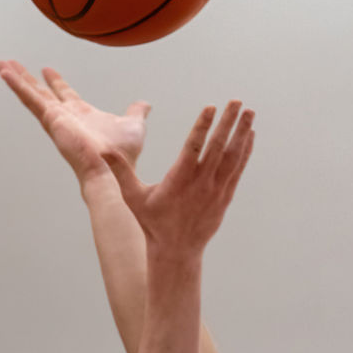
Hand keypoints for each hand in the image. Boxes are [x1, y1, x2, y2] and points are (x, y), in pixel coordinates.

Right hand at [0, 61, 150, 184]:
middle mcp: (65, 117)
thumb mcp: (133, 125)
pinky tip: (4, 73)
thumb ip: (136, 113)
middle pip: (42, 92)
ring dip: (16, 78)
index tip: (46, 70)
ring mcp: (56, 118)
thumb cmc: (124, 154)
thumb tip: (145, 105)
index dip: (56, 82)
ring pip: (31, 93)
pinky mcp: (51, 119)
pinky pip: (30, 98)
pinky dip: (17, 85)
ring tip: (0, 64)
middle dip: (27, 78)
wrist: (114, 168)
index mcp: (82, 115)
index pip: (64, 94)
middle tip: (11, 65)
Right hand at [104, 100, 253, 256]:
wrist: (176, 251)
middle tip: (237, 101)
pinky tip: (250, 135)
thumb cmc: (152, 222)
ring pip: (232, 156)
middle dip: (228, 122)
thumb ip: (121, 172)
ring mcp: (216, 189)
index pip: (194, 147)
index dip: (203, 126)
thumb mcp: (133, 197)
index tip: (212, 107)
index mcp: (179, 179)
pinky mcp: (225, 197)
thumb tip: (103, 152)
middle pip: (218, 146)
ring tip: (249, 112)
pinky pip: (238, 169)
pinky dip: (245, 151)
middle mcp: (201, 183)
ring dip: (241, 132)